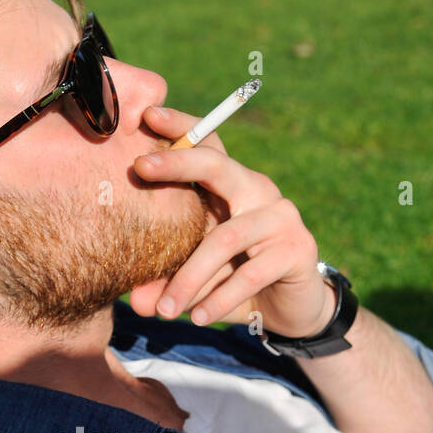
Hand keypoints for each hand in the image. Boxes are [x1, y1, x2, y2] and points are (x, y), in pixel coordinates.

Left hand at [128, 105, 329, 335]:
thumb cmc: (234, 283)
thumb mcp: (197, 279)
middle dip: (177, 164)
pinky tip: (198, 317)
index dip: (180, 127)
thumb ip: (165, 283)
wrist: (290, 310)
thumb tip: (136, 303)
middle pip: (217, 166)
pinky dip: (219, 299)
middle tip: (139, 167)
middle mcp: (256, 190)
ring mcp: (280, 217)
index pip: (206, 146)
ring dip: (190, 277)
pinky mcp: (297, 249)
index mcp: (230, 186)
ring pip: (225, 238)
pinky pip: (249, 273)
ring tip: (164, 310)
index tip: (147, 115)